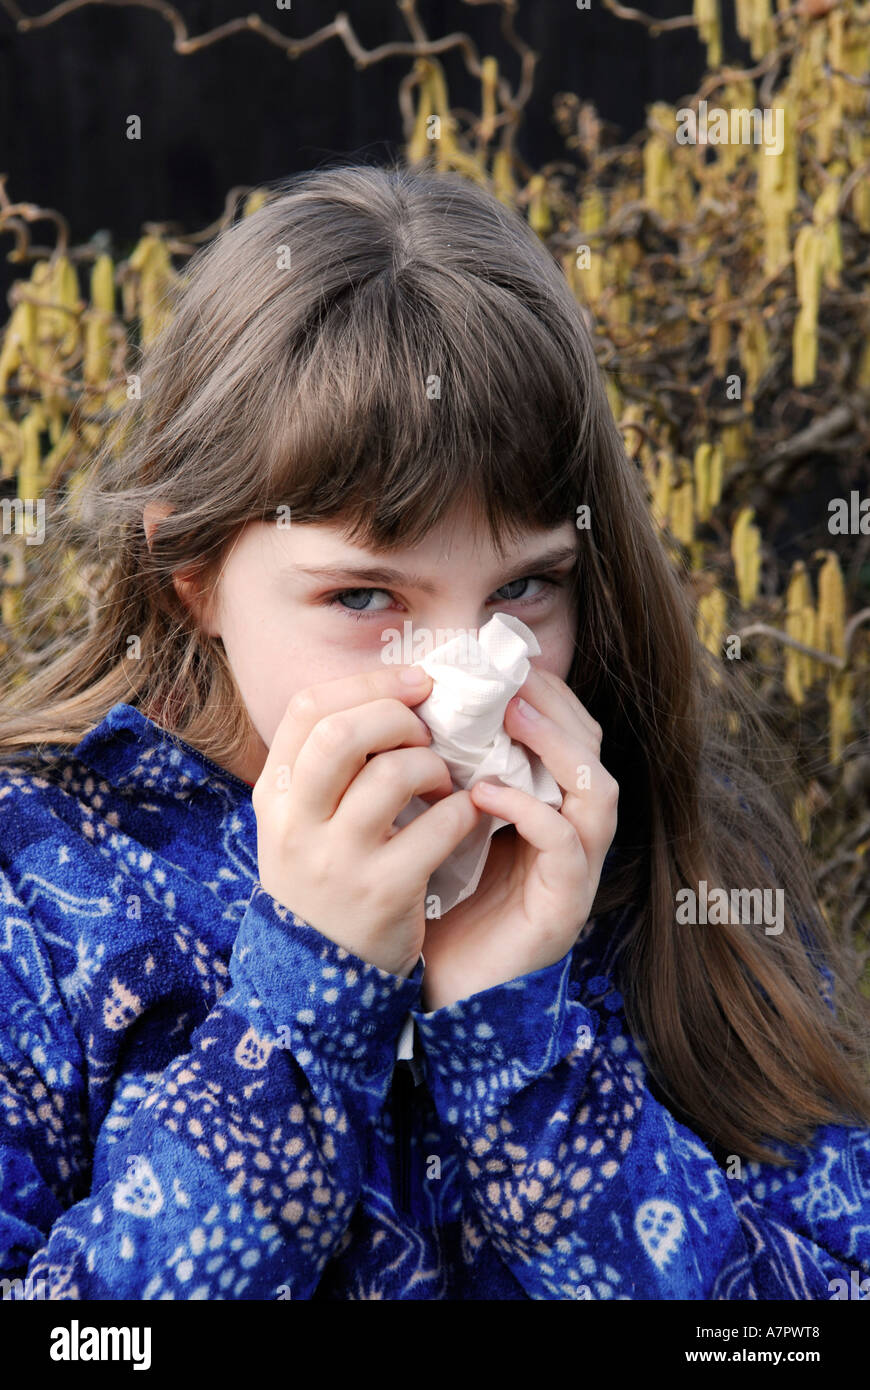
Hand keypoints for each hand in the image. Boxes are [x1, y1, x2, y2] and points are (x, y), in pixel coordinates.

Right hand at [252, 665, 481, 977]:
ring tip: (444, 781)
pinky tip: (464, 817)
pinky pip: (437, 828)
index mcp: (275, 797)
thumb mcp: (300, 824)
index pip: (309, 710)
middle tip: (428, 730)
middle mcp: (297, 825)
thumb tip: (390, 695)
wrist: (320, 979)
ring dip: (434, 766)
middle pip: (342, 735)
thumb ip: (328, 768)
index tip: (415, 684)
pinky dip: (461, 811)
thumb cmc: (325, 882)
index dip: (368, 683)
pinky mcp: (384, 892)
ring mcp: (338, 861)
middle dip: (398, 715)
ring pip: (393, 775)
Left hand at [419, 665, 618, 1010]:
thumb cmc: (439, 903)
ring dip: (556, 747)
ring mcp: (576, 870)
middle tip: (506, 681)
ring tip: (508, 719)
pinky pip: (565, 847)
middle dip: (555, 707)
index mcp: (547, 807)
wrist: (440, 990)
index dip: (542, 693)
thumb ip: (447, 773)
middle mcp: (573, 833)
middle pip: (594, 750)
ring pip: (598, 792)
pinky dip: (530, 811)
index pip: (567, 732)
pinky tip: (484, 794)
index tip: (496, 663)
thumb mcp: (442, 824)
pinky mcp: (563, 907)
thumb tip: (414, 705)